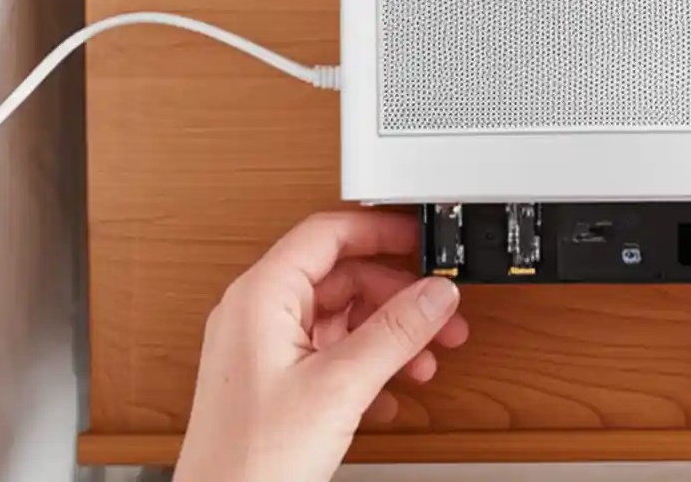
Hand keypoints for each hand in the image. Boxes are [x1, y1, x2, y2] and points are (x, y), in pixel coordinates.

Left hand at [174, 211, 468, 481]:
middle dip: (396, 297)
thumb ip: (395, 332)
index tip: (420, 240)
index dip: (378, 231)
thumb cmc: (251, 461)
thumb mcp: (339, 386)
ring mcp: (264, 348)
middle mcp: (258, 314)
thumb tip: (435, 293)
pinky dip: (367, 365)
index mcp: (261, 296)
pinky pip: (330, 353)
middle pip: (342, 278)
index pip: (327, 234)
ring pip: (341, 319)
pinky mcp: (274, 382)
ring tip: (424, 360)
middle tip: (439, 316)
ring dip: (388, 336)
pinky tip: (390, 392)